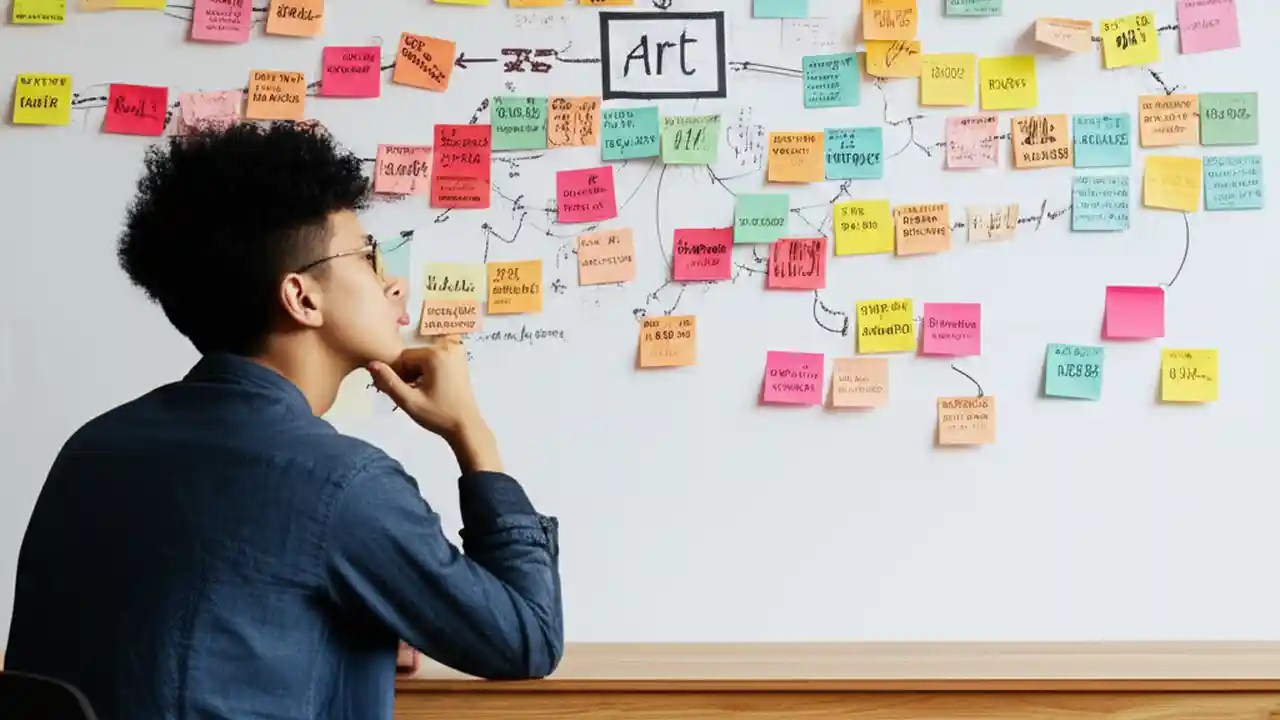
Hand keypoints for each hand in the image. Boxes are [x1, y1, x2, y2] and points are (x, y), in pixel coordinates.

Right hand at [367, 337, 501, 472]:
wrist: (465, 425)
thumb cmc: (439, 415)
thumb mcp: (410, 401)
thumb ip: (389, 382)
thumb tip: (371, 364)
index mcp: (435, 354)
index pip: (403, 357)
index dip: (398, 375)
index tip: (403, 391)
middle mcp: (448, 347)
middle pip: (413, 356)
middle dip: (408, 373)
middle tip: (412, 393)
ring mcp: (456, 351)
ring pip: (423, 357)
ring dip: (418, 372)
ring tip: (422, 392)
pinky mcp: (460, 357)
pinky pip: (434, 358)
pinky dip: (428, 370)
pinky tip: (430, 387)